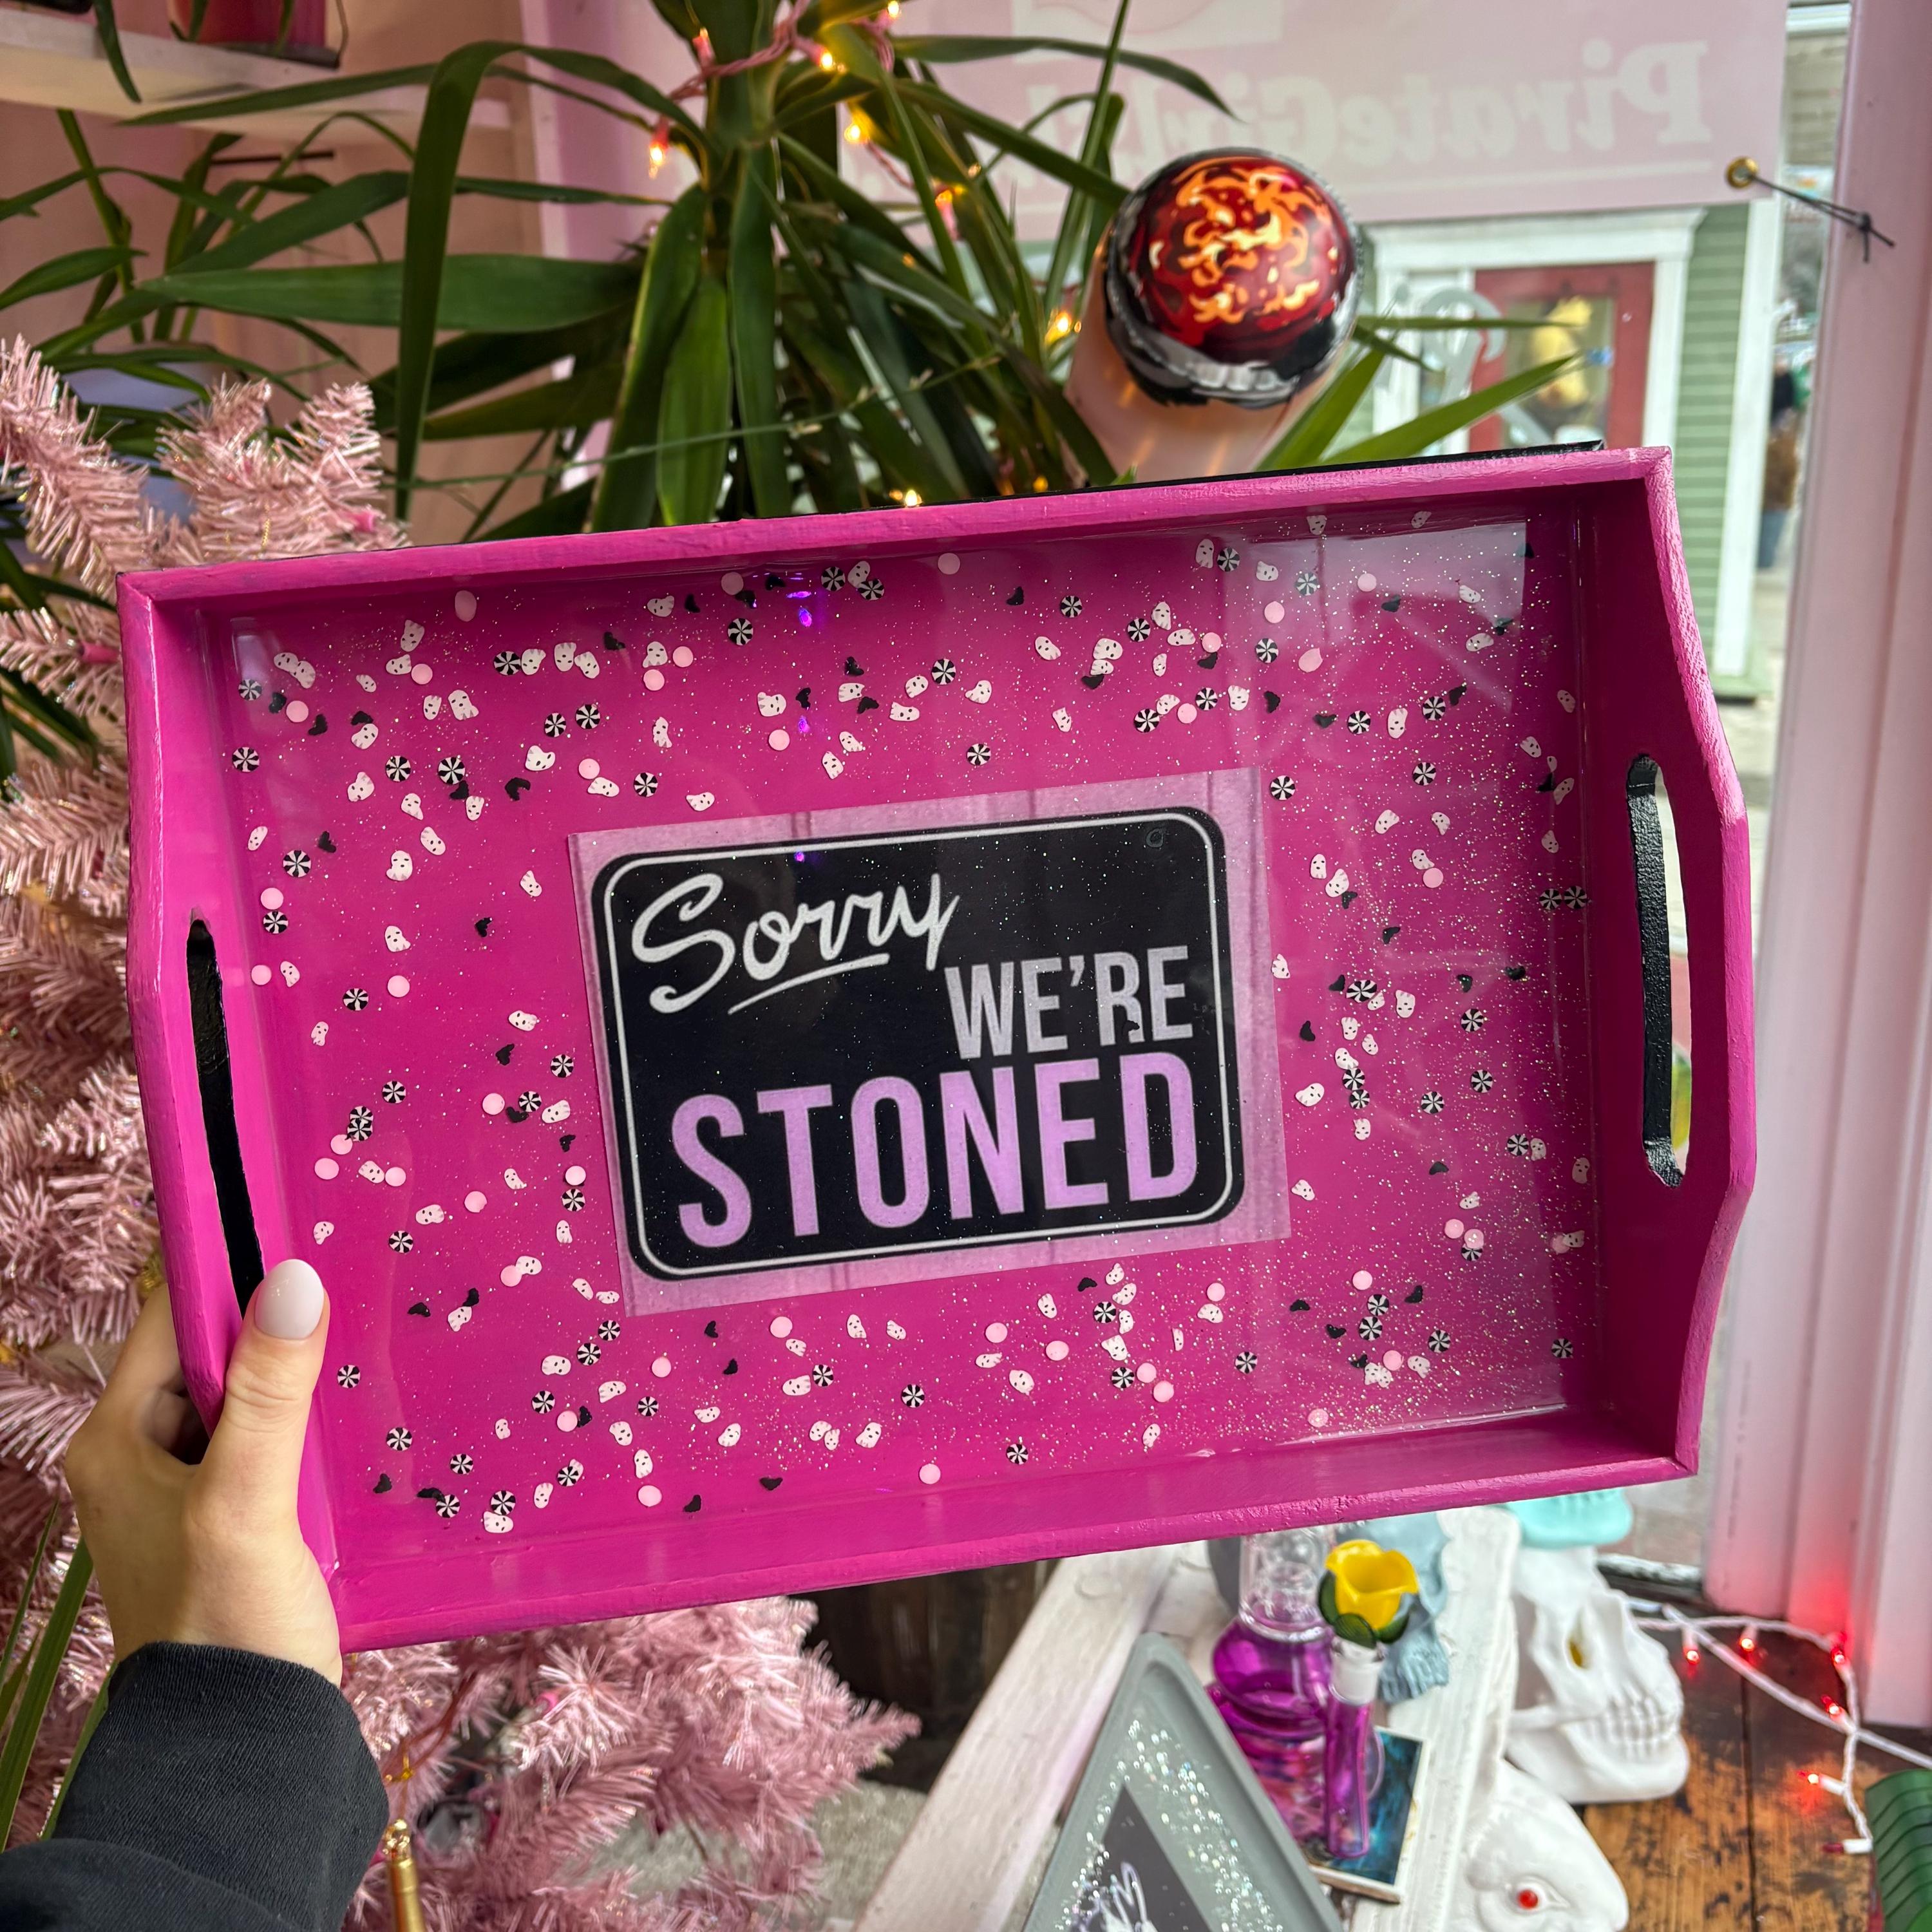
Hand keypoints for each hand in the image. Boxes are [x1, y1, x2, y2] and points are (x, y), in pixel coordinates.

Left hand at [66, 1261, 342, 1683]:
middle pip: (212, 1354)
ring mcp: (188, 1489)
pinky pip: (268, 1441)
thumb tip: (292, 1281)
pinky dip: (307, 1425)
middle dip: (275, 1324)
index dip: (230, 1274)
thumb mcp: (246, 1500)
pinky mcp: (234, 1518)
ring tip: (360, 1347)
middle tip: (348, 1289)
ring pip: (246, 1397)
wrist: (243, 1739)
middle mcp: (141, 1458)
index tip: (301, 1235)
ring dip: (296, 1377)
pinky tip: (352, 1421)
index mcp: (115, 1442)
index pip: (171, 1320)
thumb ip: (266, 1393)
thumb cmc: (227, 1624)